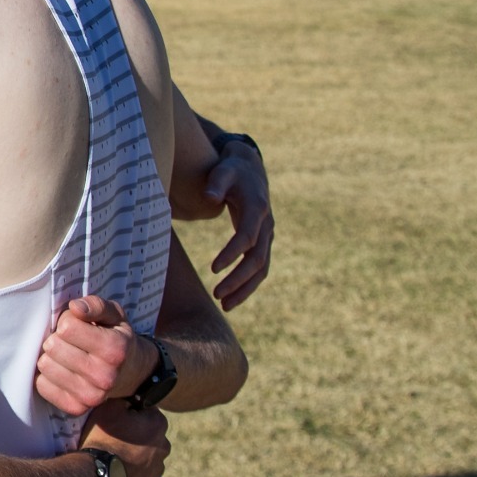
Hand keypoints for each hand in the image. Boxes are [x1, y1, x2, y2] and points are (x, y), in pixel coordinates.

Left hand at [37, 297, 152, 412]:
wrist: (130, 373)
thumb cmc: (115, 337)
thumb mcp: (113, 315)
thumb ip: (96, 306)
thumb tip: (75, 307)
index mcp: (114, 349)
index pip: (67, 328)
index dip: (68, 322)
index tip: (78, 327)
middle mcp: (104, 376)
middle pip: (53, 347)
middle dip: (57, 339)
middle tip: (70, 343)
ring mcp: (91, 396)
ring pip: (45, 366)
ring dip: (51, 357)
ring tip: (67, 357)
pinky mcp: (76, 408)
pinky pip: (42, 386)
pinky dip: (48, 376)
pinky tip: (62, 372)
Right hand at [79, 400, 168, 476]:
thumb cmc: (101, 440)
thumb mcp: (107, 408)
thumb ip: (123, 398)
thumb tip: (129, 398)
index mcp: (158, 424)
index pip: (147, 411)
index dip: (130, 414)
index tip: (117, 421)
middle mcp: (164, 446)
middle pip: (149, 435)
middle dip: (136, 436)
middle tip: (113, 440)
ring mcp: (159, 469)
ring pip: (148, 458)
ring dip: (136, 456)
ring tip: (114, 459)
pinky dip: (134, 475)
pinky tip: (118, 473)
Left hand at [201, 139, 272, 308]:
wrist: (250, 171)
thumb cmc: (231, 172)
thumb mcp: (223, 172)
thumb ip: (216, 183)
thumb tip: (209, 196)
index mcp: (257, 208)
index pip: (247, 237)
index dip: (231, 253)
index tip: (213, 268)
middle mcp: (266, 225)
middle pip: (256, 259)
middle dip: (238, 279)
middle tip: (217, 295)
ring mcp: (267, 235)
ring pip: (261, 269)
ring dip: (244, 289)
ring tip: (224, 305)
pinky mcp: (263, 243)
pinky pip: (259, 269)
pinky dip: (248, 285)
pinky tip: (231, 299)